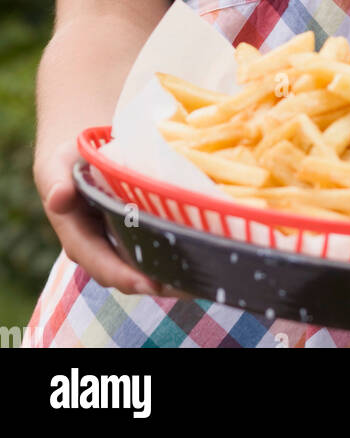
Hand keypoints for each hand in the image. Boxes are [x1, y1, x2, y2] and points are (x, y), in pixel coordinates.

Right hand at [34, 139, 190, 300]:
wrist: (79, 152)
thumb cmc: (66, 160)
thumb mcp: (57, 167)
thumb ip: (56, 182)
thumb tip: (58, 197)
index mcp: (79, 240)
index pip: (102, 265)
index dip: (125, 277)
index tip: (150, 284)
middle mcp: (101, 249)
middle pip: (129, 276)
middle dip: (157, 284)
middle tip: (189, 287)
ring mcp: (120, 243)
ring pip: (146, 268)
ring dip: (172, 276)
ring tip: (202, 279)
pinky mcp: (138, 232)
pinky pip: (156, 249)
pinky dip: (176, 254)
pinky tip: (202, 253)